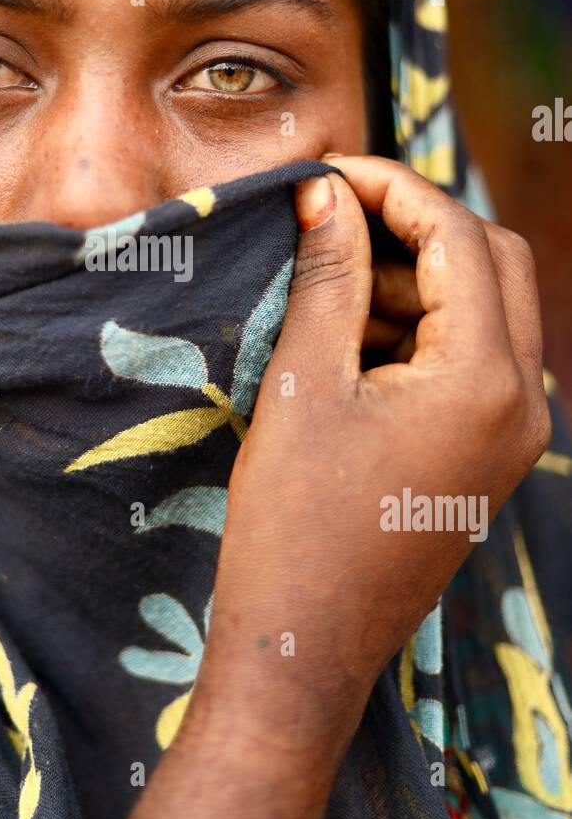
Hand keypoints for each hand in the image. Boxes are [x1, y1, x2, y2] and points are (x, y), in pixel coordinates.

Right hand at [192, 154, 550, 749]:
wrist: (307, 647)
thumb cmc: (294, 523)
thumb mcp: (303, 387)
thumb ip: (327, 277)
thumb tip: (327, 191)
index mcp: (484, 379)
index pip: (458, 237)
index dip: (392, 188)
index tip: (327, 172)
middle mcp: (523, 402)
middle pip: (494, 261)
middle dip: (417, 225)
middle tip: (335, 218)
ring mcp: (515, 433)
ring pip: (488, 308)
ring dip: (417, 278)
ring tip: (329, 287)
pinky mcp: (490, 454)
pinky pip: (475, 359)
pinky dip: (422, 328)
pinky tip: (351, 340)